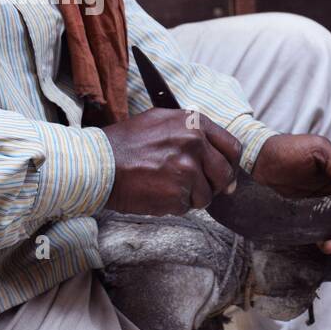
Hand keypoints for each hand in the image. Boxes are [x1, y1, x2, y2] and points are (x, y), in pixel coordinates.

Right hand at [101, 109, 240, 215]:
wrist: (98, 164)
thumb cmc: (126, 144)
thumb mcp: (161, 121)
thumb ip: (193, 133)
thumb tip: (221, 155)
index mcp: (193, 123)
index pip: (232, 147)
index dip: (230, 164)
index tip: (225, 174)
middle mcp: (194, 143)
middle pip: (225, 174)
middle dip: (214, 185)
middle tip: (197, 188)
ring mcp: (187, 169)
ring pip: (207, 195)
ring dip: (191, 197)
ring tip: (166, 186)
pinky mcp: (177, 193)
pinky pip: (188, 207)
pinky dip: (175, 206)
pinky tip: (156, 193)